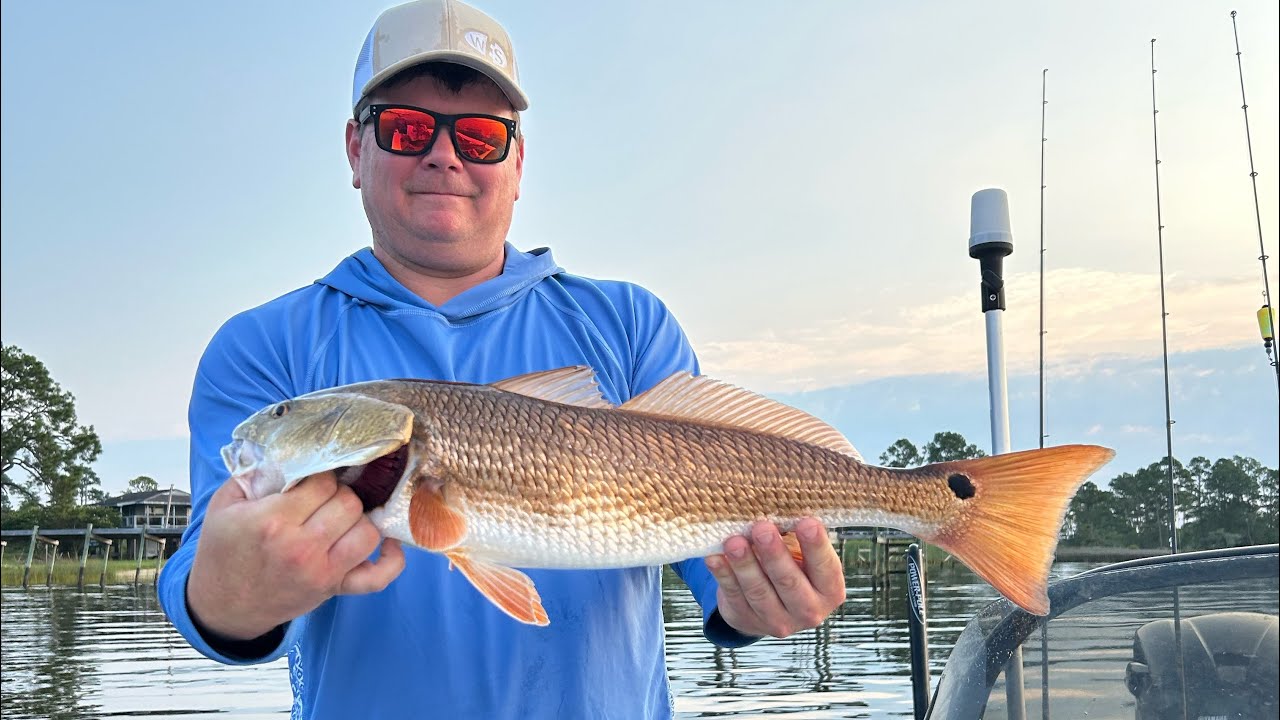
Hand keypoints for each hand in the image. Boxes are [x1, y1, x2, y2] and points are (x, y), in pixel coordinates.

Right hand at [186, 471, 404, 641]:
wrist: (222, 605)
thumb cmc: (223, 551)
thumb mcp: (225, 505)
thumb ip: (255, 473)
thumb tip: (292, 452)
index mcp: (273, 521)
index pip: (323, 483)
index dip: (319, 477)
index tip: (309, 482)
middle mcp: (301, 548)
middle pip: (349, 504)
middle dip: (339, 495)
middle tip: (322, 500)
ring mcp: (322, 572)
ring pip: (368, 532)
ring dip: (359, 520)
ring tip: (340, 518)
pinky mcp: (334, 590)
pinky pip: (378, 578)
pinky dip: (391, 560)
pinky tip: (388, 542)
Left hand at [705, 518, 845, 637]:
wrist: (771, 608)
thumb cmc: (793, 568)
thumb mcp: (804, 557)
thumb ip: (798, 538)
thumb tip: (781, 505)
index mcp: (829, 591)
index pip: (826, 568)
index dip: (816, 546)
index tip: (806, 522)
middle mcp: (808, 611)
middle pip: (789, 582)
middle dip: (774, 555)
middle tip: (762, 529)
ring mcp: (776, 621)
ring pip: (758, 591)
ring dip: (745, 565)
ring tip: (734, 542)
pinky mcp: (746, 619)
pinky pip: (733, 595)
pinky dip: (723, 575)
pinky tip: (714, 558)